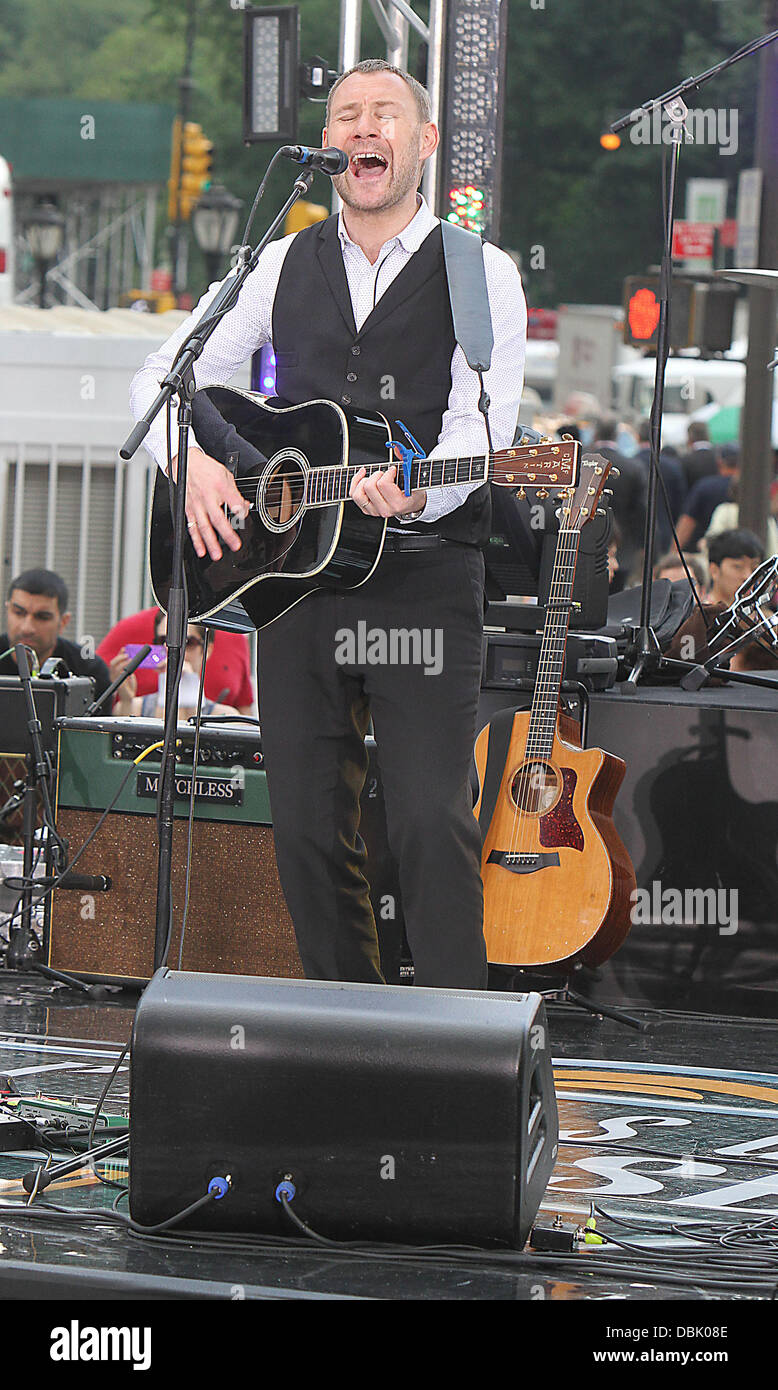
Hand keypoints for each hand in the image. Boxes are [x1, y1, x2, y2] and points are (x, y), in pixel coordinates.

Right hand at [108, 648, 136, 699]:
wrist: (128, 697)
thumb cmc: (129, 686)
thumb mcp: (130, 674)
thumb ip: (129, 668)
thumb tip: (131, 659)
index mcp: (115, 672)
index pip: (115, 661)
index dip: (119, 654)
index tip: (124, 649)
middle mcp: (113, 675)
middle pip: (112, 663)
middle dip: (119, 657)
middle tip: (127, 655)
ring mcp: (115, 680)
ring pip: (115, 668)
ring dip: (122, 662)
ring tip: (130, 660)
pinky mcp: (119, 684)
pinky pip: (120, 675)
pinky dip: (124, 670)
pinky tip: (129, 668)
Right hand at [171, 446, 249, 560]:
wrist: (186, 464)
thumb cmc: (206, 470)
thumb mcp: (226, 476)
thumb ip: (235, 494)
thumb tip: (244, 508)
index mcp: (218, 487)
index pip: (234, 502)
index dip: (241, 512)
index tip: (244, 517)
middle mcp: (206, 498)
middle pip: (217, 519)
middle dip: (226, 534)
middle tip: (235, 545)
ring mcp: (196, 505)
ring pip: (203, 527)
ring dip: (210, 542)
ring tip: (216, 554)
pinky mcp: (188, 510)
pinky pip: (192, 527)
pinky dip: (196, 540)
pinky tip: (201, 550)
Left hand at [350, 464, 426, 518]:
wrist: (412, 503)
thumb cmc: (413, 490)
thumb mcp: (413, 476)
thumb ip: (406, 460)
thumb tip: (397, 448)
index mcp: (398, 504)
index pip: (383, 484)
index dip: (388, 472)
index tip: (393, 470)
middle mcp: (385, 510)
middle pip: (369, 487)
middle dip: (376, 475)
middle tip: (384, 474)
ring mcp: (374, 511)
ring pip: (358, 493)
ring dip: (364, 481)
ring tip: (374, 477)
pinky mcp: (367, 509)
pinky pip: (354, 495)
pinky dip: (356, 482)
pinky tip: (362, 476)